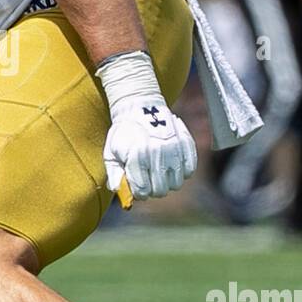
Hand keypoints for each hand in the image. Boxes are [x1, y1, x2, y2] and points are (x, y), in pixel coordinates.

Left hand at [97, 50, 197, 200]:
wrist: (139, 107)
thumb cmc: (124, 133)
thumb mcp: (111, 153)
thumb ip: (114, 175)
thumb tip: (120, 192)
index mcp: (136, 156)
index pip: (143, 191)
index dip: (140, 193)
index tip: (138, 187)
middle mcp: (156, 153)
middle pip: (160, 191)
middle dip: (153, 190)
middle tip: (149, 180)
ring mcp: (173, 148)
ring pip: (176, 184)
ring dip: (168, 182)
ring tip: (159, 171)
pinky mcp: (186, 144)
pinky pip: (189, 171)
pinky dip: (182, 172)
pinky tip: (171, 164)